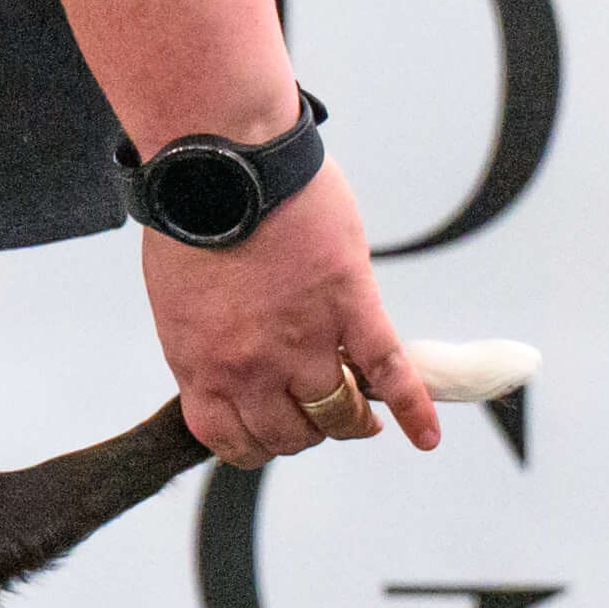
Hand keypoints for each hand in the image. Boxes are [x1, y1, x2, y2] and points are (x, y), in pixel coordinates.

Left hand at [138, 164, 439, 465]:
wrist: (219, 164)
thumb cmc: (192, 219)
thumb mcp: (180, 301)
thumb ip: (206, 342)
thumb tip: (230, 363)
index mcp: (200, 365)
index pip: (231, 441)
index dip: (257, 444)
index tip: (272, 434)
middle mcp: (250, 367)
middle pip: (290, 435)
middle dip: (307, 432)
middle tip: (321, 417)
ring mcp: (303, 341)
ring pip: (339, 415)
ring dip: (352, 422)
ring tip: (364, 418)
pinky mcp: (351, 306)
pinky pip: (391, 371)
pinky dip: (415, 408)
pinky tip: (428, 436)